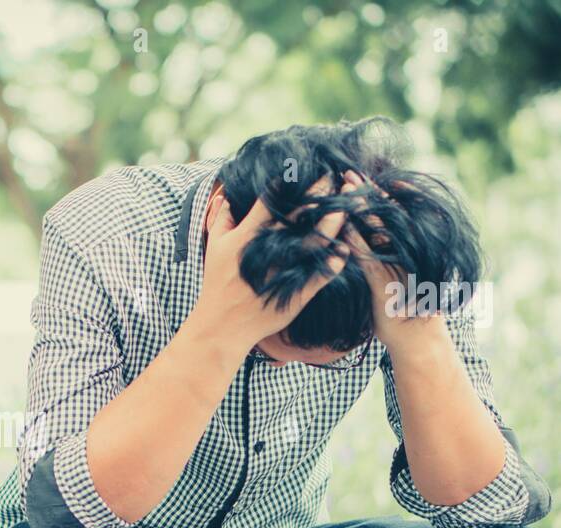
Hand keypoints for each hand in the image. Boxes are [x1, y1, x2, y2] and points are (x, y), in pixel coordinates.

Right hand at [190, 182, 349, 352]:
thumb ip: (220, 218)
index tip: (305, 169)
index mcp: (247, 236)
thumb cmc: (217, 284)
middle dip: (317, 195)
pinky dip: (334, 261)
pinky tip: (345, 249)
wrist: (221, 326)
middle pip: (297, 216)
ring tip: (347, 206)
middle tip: (334, 178)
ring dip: (333, 222)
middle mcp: (267, 250)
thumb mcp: (212, 247)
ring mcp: (282, 271)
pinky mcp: (295, 292)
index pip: (270, 201)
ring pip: (314, 241)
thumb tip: (226, 194)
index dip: (288, 182)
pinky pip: (320, 274)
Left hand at [339, 170, 447, 354]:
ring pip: (377, 231)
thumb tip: (368, 238)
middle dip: (367, 194)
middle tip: (349, 174)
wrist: (415, 338)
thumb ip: (383, 256)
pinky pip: (367, 257)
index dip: (376, 195)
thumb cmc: (399, 307)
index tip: (362, 177)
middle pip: (384, 216)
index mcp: (408, 248)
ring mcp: (396, 265)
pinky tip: (340, 227)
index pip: (391, 214)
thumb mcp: (392, 277)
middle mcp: (405, 252)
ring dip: (358, 210)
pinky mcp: (384, 282)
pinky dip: (354, 241)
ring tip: (344, 190)